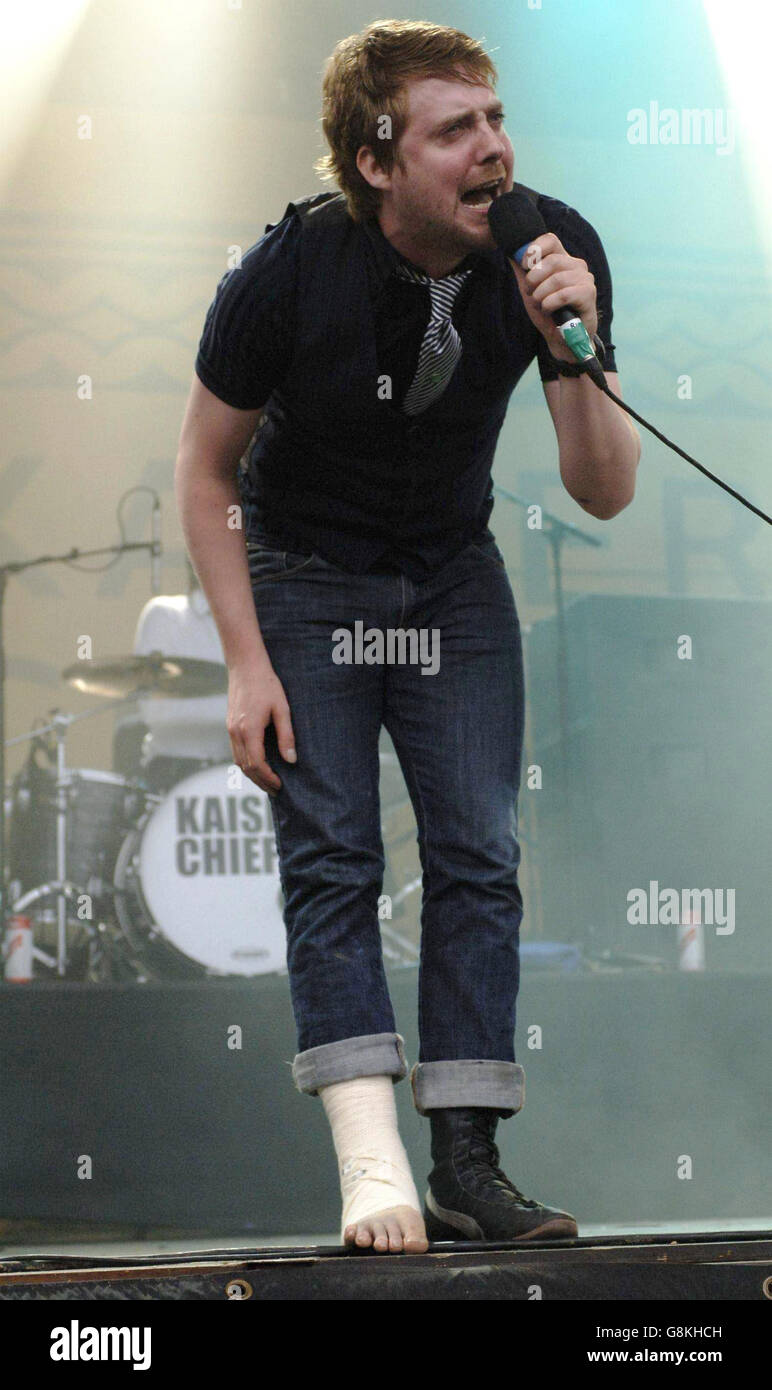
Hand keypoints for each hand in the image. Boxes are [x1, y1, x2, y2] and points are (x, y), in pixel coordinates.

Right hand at [226, 652, 296, 796]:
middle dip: (261, 781)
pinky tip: (258, 764)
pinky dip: (246, 762)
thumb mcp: (282, 709)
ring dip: (252, 774)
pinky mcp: (230, 725)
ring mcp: (230, 729)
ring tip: (268, 781)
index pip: (256, 763)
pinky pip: (236, 751)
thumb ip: (286, 735)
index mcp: (249, 729)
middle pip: (245, 767)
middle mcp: (236, 732)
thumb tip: (291, 760)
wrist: (245, 666)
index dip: (268, 777)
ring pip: (238, 761)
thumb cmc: (267, 684)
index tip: (281, 785)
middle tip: (276, 790)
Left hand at [509, 232, 596, 359]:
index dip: (534, 249)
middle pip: (551, 260)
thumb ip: (522, 271)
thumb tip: (510, 251)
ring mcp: (585, 278)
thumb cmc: (548, 312)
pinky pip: (564, 294)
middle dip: (534, 279)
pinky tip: (548, 311)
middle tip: (530, 294)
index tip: (524, 266)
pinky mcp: (589, 294)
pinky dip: (550, 304)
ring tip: (540, 305)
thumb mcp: (530, 289)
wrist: (561, 339)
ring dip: (540, 295)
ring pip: (557, 279)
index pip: (550, 240)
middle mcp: (576, 265)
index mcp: (563, 259)